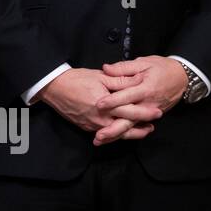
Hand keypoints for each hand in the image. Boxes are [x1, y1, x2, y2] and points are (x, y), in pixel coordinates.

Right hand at [38, 66, 158, 145]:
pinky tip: (121, 130)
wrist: (53, 88)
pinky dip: (115, 133)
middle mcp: (100, 118)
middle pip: (125, 127)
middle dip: (140, 128)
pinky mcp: (86, 127)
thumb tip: (139, 80)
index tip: (157, 112)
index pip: (130, 111)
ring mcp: (92, 125)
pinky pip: (104, 133)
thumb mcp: (100, 77)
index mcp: (105, 105)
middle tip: (152, 126)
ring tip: (142, 131)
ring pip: (115, 134)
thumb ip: (120, 81)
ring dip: (129, 133)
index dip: (145, 112)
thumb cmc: (76, 80)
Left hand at [96, 56, 189, 135]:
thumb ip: (124, 67)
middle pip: (129, 119)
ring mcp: (149, 112)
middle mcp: (148, 104)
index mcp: (146, 89)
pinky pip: (136, 126)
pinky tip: (111, 138)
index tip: (98, 105)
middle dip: (113, 129)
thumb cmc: (162, 68)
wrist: (183, 78)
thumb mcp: (144, 62)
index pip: (127, 96)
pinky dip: (124, 133)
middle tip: (98, 136)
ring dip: (116, 134)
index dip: (113, 101)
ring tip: (100, 140)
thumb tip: (106, 69)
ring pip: (131, 126)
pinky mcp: (150, 116)